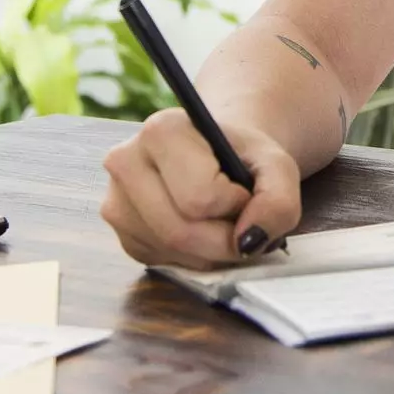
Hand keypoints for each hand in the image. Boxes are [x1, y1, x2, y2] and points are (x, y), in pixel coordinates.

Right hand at [99, 108, 302, 267]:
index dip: (235, 204)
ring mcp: (116, 202)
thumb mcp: (275, 165)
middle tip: (240, 217)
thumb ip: (277, 199)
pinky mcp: (123, 236)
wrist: (217, 155)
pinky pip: (165, 263)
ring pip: (173, 252)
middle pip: (181, 232)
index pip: (200, 197)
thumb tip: (249, 240)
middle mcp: (125, 162)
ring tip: (221, 220)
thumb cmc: (241, 156)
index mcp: (160, 130)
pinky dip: (195, 258)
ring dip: (212, 250)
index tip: (242, 189)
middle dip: (225, 238)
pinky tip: (201, 230)